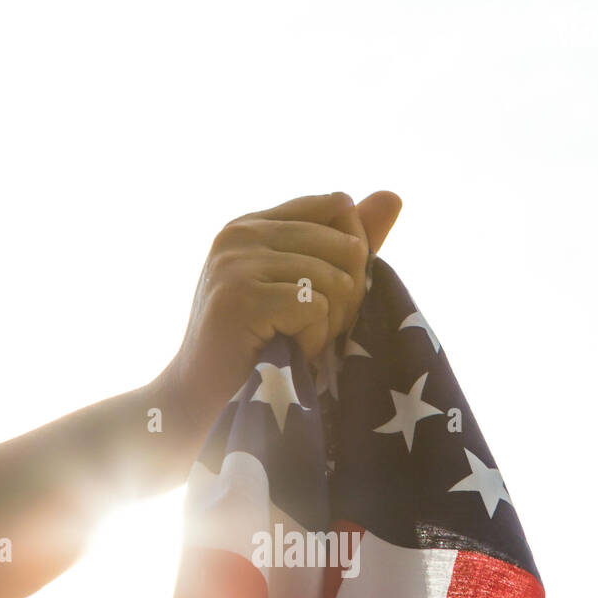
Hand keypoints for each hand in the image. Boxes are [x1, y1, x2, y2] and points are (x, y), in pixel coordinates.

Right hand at [167, 190, 401, 426]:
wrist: (202, 402)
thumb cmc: (259, 349)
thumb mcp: (303, 288)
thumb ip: (346, 243)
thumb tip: (395, 195)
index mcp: (253, 224)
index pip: (337, 208)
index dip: (350, 259)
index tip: (323, 299)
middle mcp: (240, 234)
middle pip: (345, 246)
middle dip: (345, 299)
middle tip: (312, 331)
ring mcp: (235, 264)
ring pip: (334, 280)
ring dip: (327, 326)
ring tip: (295, 343)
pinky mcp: (240, 298)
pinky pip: (315, 308)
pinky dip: (312, 341)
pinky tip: (286, 353)